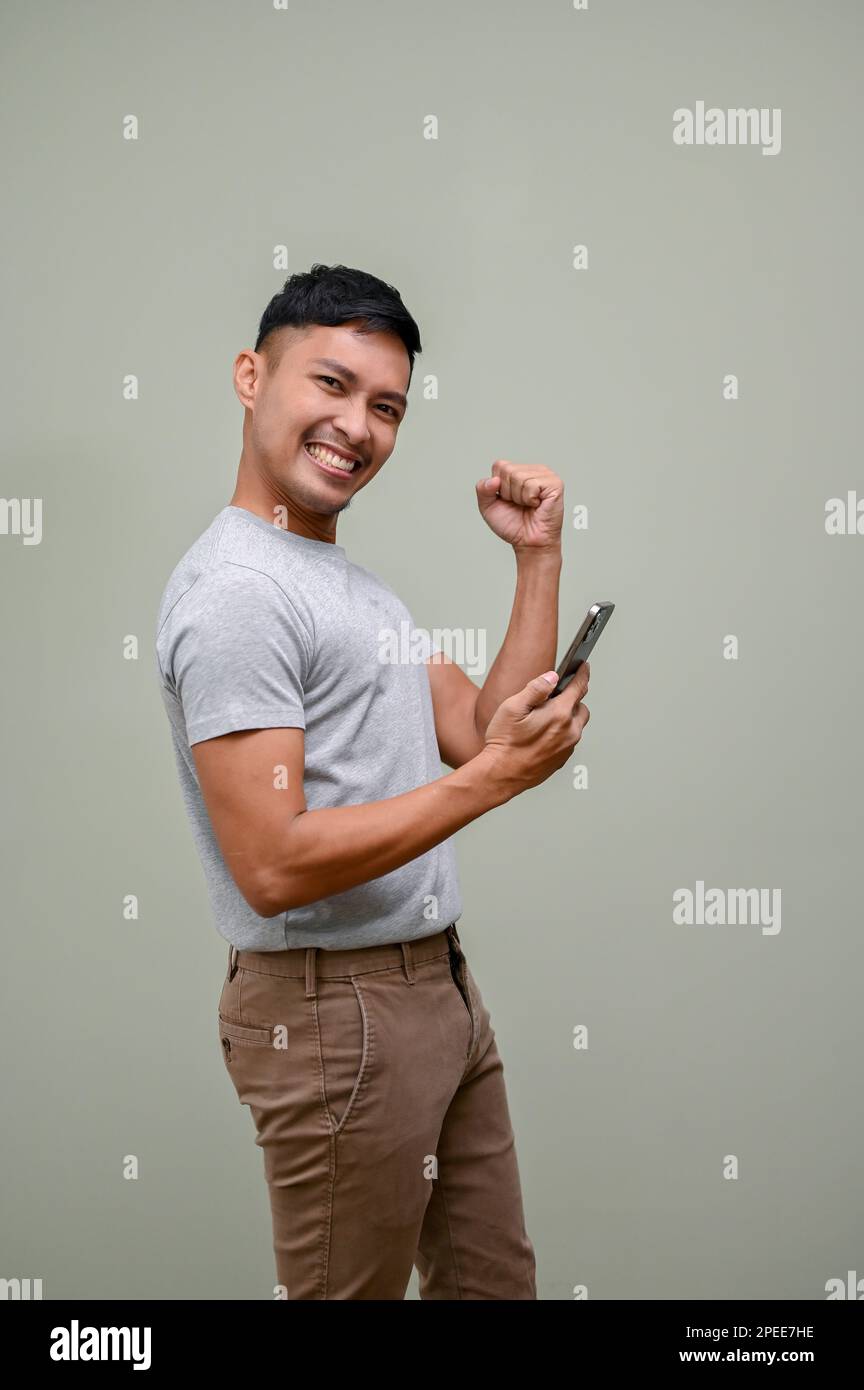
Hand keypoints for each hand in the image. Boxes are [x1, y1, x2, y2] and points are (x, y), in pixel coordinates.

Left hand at [475, 459, 563, 552]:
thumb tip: (494, 480)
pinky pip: (532, 485)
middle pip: (508, 470)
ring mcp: (545, 475)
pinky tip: (537, 505)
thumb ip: (482, 489)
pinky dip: (530, 499)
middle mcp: (532, 470)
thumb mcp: (488, 507)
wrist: (528, 542)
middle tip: (520, 505)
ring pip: (519, 477)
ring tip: (528, 505)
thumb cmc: (513, 525)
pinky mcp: (554, 484)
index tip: (508, 500)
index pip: (499, 465)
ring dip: (519, 498)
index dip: (498, 487)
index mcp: (518, 471)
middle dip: (509, 493)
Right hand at [480, 661, 590, 799]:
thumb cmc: (504, 742)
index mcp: (559, 714)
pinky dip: (563, 733)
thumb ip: (535, 689)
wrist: (501, 774)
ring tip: (546, 717)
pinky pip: (570, 740)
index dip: (581, 673)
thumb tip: (552, 676)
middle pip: (581, 706)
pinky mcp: (563, 759)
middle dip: (573, 698)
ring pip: (577, 725)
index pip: (579, 687)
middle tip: (557, 695)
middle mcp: (570, 731)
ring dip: (568, 717)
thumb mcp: (512, 707)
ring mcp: (568, 747)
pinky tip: (544, 734)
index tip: (583, 667)